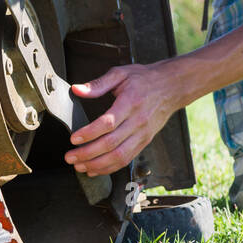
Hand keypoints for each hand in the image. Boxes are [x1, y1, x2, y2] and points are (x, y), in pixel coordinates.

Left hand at [66, 61, 186, 175]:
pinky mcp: (145, 142)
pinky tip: (96, 168)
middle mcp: (138, 122)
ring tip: (80, 166)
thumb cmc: (144, 79)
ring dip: (98, 165)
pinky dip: (110, 167)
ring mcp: (143, 134)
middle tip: (70, 157)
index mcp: (130, 103)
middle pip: (111, 144)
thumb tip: (77, 90)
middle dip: (88, 154)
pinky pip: (127, 159)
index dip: (89, 133)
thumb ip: (98, 84)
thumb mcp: (120, 74)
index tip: (73, 138)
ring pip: (119, 156)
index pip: (108, 123)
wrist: (172, 87)